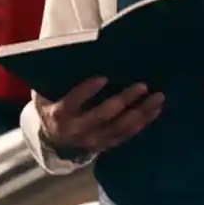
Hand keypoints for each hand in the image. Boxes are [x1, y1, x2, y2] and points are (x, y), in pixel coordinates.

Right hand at [35, 77, 164, 156]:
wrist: (53, 142)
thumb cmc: (52, 108)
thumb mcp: (46, 96)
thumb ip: (58, 83)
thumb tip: (77, 59)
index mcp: (60, 114)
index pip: (73, 102)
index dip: (87, 91)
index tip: (103, 78)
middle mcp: (77, 130)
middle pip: (103, 116)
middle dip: (124, 100)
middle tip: (142, 86)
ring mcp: (94, 141)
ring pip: (120, 128)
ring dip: (141, 112)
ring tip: (157, 97)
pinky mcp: (106, 145)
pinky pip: (127, 135)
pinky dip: (143, 123)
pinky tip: (155, 110)